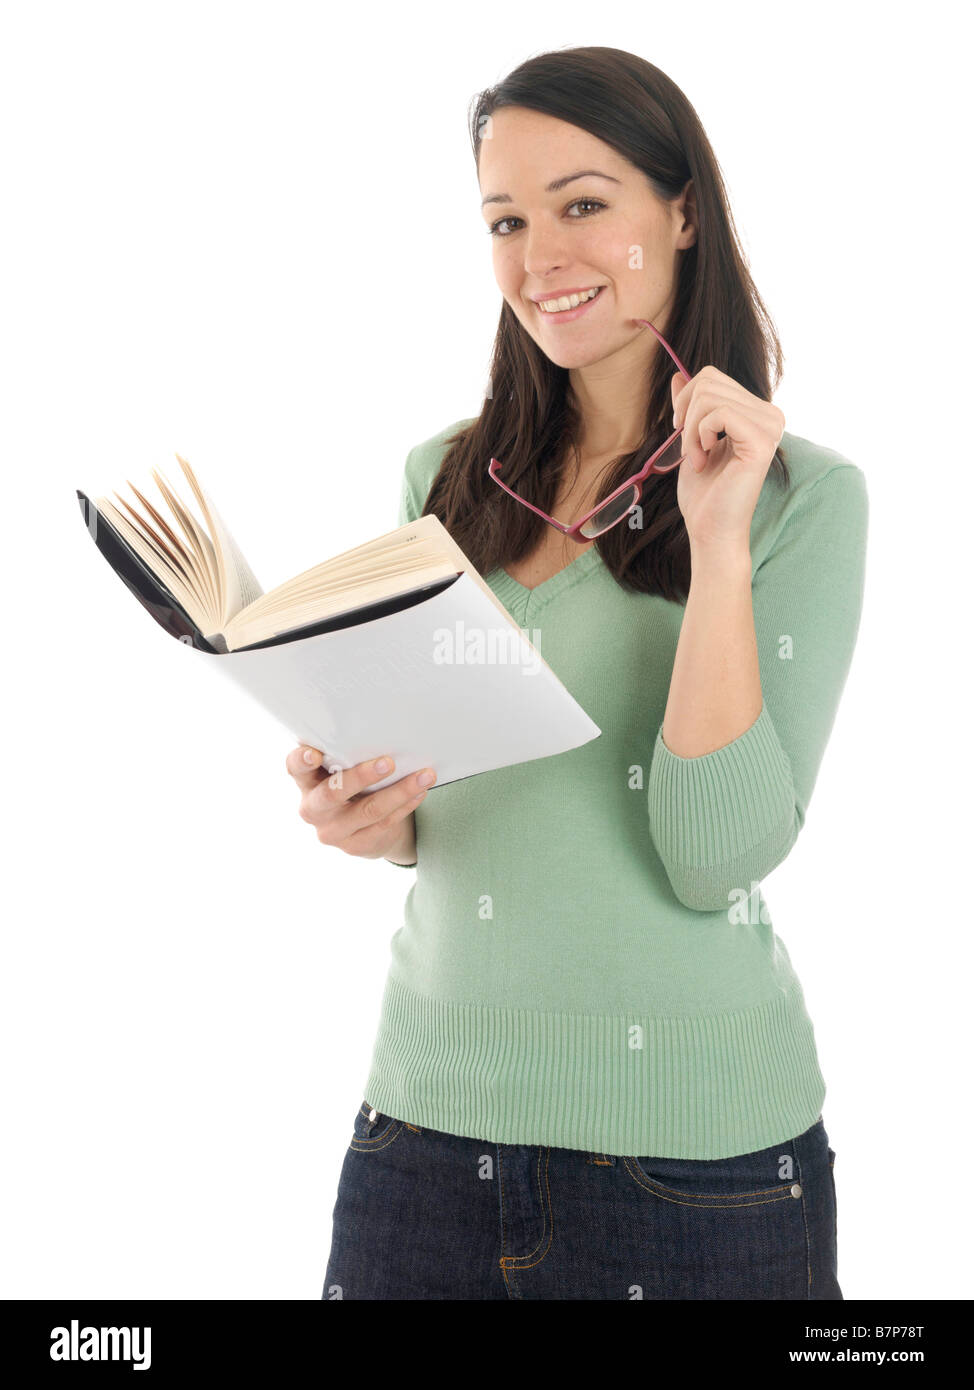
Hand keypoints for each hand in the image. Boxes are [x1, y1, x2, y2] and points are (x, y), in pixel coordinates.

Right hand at [285, 746, 434, 860]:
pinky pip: (384, 824)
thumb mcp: (340, 770)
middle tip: (388, 762)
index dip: (302, 761)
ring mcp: (332, 831)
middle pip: (333, 793)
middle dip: (361, 777)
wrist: (362, 829)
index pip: (295, 768)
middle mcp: (313, 809)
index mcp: (306, 782)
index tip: (314, 752)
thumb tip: (381, 726)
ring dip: (399, 791)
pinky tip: (420, 792)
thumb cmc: (351, 785)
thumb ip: (345, 755)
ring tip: (424, 775)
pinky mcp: (355, 846)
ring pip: (368, 811)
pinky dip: (405, 805)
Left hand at [670, 366, 784, 551]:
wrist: (711, 530)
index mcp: (756, 412)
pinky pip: (719, 413)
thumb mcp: (691, 440)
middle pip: (709, 379)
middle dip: (686, 414)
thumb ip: (690, 408)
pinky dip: (699, 436)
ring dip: (691, 430)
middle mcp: (770, 415)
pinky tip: (703, 460)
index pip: (712, 376)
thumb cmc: (704, 493)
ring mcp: (770, 426)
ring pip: (709, 396)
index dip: (686, 400)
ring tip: (697, 458)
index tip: (682, 432)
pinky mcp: (763, 441)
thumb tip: (677, 374)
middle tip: (689, 449)